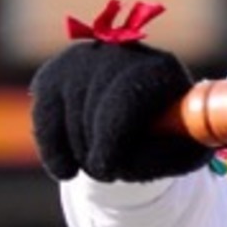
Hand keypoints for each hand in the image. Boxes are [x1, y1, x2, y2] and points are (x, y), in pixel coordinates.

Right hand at [30, 39, 211, 182]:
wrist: (139, 121)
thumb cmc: (166, 138)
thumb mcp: (181, 153)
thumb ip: (165, 157)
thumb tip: (130, 159)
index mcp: (160, 68)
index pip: (126, 94)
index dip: (112, 136)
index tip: (106, 170)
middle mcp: (120, 52)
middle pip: (93, 107)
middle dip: (95, 151)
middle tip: (106, 174)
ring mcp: (83, 60)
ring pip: (66, 116)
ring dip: (78, 153)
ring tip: (99, 164)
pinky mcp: (54, 74)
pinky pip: (44, 120)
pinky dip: (53, 151)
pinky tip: (66, 169)